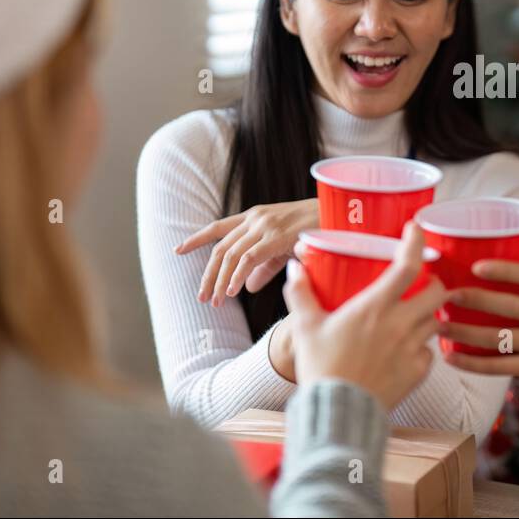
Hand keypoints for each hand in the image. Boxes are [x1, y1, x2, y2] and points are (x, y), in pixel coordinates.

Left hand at [176, 199, 318, 305]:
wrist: (340, 218)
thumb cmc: (315, 230)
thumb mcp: (284, 248)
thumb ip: (262, 267)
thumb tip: (244, 288)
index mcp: (254, 216)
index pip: (217, 227)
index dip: (196, 239)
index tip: (178, 250)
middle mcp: (254, 218)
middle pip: (220, 248)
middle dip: (208, 274)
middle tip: (202, 297)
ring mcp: (264, 226)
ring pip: (230, 256)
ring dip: (220, 281)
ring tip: (215, 302)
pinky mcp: (275, 236)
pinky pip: (248, 259)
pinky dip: (237, 276)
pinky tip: (233, 292)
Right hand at [283, 222, 443, 409]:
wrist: (338, 413)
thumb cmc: (321, 368)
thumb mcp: (305, 327)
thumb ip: (301, 294)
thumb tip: (295, 267)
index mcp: (374, 307)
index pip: (407, 266)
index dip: (416, 243)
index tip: (416, 230)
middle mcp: (400, 324)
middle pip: (436, 292)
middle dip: (434, 283)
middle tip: (422, 283)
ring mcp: (412, 349)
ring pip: (436, 321)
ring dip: (428, 314)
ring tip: (413, 316)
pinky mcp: (418, 372)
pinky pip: (429, 352)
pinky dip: (422, 347)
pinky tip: (406, 350)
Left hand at [436, 260, 518, 387]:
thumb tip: (471, 269)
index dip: (505, 270)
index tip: (475, 267)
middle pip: (513, 307)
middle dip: (477, 301)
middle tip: (447, 297)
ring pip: (501, 339)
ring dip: (466, 334)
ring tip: (440, 328)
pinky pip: (500, 366)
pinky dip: (473, 363)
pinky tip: (451, 358)